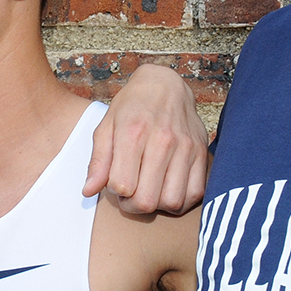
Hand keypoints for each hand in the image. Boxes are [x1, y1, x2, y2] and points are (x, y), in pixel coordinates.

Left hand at [82, 65, 208, 214]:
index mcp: (133, 133)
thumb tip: (88, 191)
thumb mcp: (106, 126)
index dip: (115, 192)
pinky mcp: (201, 153)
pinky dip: (180, 201)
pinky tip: (166, 190)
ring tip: (148, 191)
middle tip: (130, 193)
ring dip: (157, 205)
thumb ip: (98, 161)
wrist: (165, 85)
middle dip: (133, 205)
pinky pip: (195, 194)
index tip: (115, 183)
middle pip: (147, 199)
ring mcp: (185, 148)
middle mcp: (162, 140)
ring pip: (172, 201)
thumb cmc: (131, 107)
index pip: (122, 185)